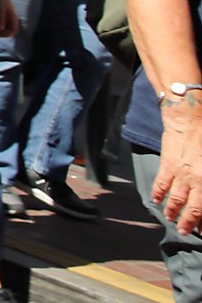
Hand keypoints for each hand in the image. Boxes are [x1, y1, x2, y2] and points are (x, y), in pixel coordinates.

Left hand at [0, 0, 18, 39]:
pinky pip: (4, 21)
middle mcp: (12, 16)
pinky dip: (0, 24)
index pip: (14, 30)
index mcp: (13, 17)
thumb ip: (1, 19)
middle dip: (5, 32)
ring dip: (2, 29)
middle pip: (11, 29)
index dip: (8, 34)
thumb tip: (1, 29)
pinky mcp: (4, 11)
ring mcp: (8, 14)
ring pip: (7, 25)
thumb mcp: (0, 9)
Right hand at [156, 106, 201, 236]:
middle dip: (189, 223)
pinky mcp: (168, 165)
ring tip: (170, 219)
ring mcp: (181, 174)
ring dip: (172, 212)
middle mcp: (197, 182)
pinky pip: (161, 184)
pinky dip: (157, 193)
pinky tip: (155, 200)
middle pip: (192, 209)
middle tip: (186, 232)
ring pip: (176, 199)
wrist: (191, 120)